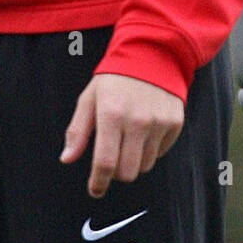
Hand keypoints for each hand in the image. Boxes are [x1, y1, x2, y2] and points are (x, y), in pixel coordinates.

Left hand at [60, 73, 183, 198]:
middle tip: (112, 158)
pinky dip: (151, 149)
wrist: (153, 53)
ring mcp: (159, 122)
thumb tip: (67, 158)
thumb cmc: (116, 78)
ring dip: (135, 160)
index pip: (105, 163)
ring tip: (130, 138)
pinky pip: (161, 152)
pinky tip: (146, 130)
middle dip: (117, 172)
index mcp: (111, 114)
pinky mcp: (175, 122)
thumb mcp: (90, 98)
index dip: (98, 182)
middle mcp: (137, 120)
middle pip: (127, 172)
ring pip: (145, 165)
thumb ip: (78, 130)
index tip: (95, 189)